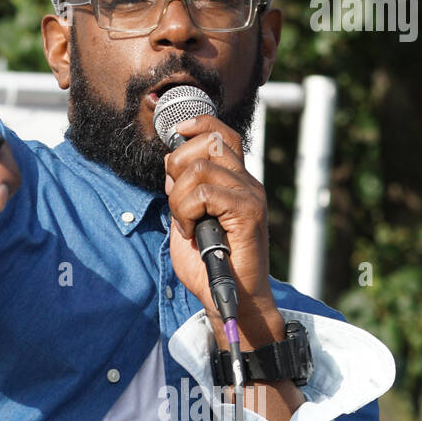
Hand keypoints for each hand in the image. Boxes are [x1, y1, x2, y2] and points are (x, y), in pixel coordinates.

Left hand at [163, 115, 285, 350]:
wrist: (231, 298)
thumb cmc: (208, 264)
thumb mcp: (186, 220)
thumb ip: (182, 192)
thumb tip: (171, 166)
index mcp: (235, 180)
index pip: (220, 132)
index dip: (196, 122)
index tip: (172, 127)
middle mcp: (247, 182)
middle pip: (207, 141)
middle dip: (177, 166)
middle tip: (178, 201)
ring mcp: (250, 195)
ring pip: (200, 167)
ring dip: (179, 196)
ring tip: (185, 222)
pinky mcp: (249, 212)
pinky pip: (204, 193)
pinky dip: (186, 211)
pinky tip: (190, 232)